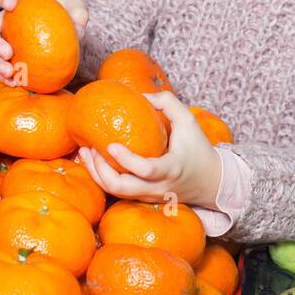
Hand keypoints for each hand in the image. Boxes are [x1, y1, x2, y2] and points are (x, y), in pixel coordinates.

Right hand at [0, 0, 88, 83]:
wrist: (65, 37)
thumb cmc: (68, 18)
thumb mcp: (78, 10)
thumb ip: (79, 14)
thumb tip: (78, 30)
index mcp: (18, 3)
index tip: (11, 5)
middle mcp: (5, 22)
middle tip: (8, 52)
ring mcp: (3, 41)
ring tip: (10, 72)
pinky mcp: (7, 60)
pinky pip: (0, 69)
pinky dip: (4, 77)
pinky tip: (16, 83)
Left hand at [77, 91, 222, 210]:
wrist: (210, 182)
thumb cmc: (198, 149)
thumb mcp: (189, 121)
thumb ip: (169, 103)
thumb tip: (142, 95)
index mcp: (172, 168)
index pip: (147, 170)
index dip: (126, 160)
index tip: (111, 145)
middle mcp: (159, 187)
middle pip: (122, 188)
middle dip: (100, 170)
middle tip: (91, 148)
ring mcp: (149, 196)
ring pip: (116, 193)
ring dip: (96, 174)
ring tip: (85, 152)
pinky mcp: (143, 198)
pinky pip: (118, 192)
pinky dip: (102, 178)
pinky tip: (93, 161)